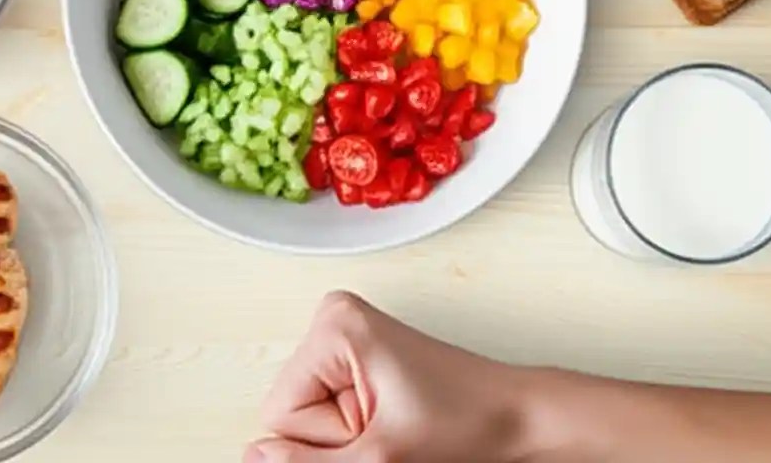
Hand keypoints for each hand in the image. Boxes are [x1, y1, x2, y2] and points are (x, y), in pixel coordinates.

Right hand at [245, 291, 545, 462]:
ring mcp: (346, 336)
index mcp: (336, 326)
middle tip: (387, 429)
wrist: (517, 417)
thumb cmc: (468, 422)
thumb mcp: (380, 457)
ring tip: (394, 425)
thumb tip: (254, 458)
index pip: (280, 412)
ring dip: (345, 435)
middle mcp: (335, 320)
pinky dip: (353, 427)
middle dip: (334, 436)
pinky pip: (326, 406)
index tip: (373, 429)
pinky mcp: (357, 355)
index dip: (325, 439)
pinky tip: (390, 420)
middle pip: (291, 409)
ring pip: (308, 414)